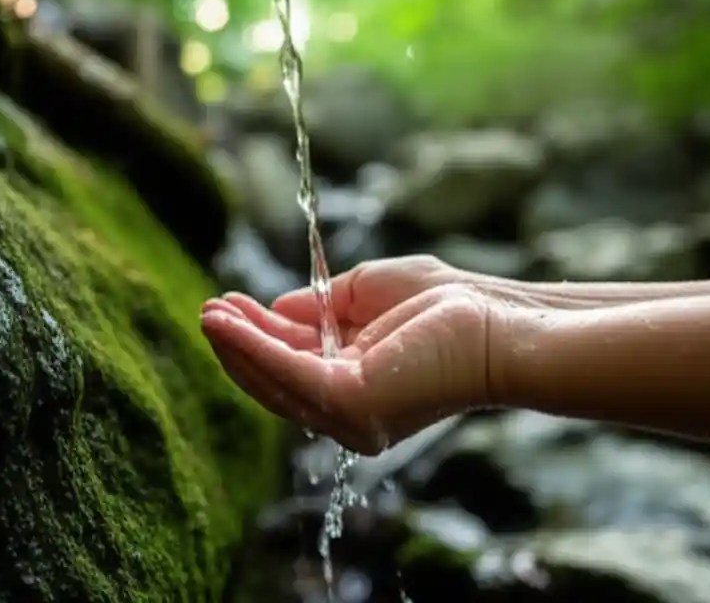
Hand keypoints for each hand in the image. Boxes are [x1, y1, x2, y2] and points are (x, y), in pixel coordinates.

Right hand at [200, 256, 501, 453]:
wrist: (500, 321)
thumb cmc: (451, 305)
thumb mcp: (368, 294)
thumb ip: (322, 307)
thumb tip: (278, 309)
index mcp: (356, 386)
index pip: (294, 367)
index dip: (258, 338)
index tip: (230, 306)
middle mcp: (349, 412)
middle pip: (276, 380)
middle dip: (239, 345)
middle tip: (209, 310)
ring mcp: (349, 414)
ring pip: (275, 379)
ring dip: (236, 346)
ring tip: (209, 313)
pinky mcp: (351, 403)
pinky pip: (288, 373)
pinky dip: (252, 347)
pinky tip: (227, 322)